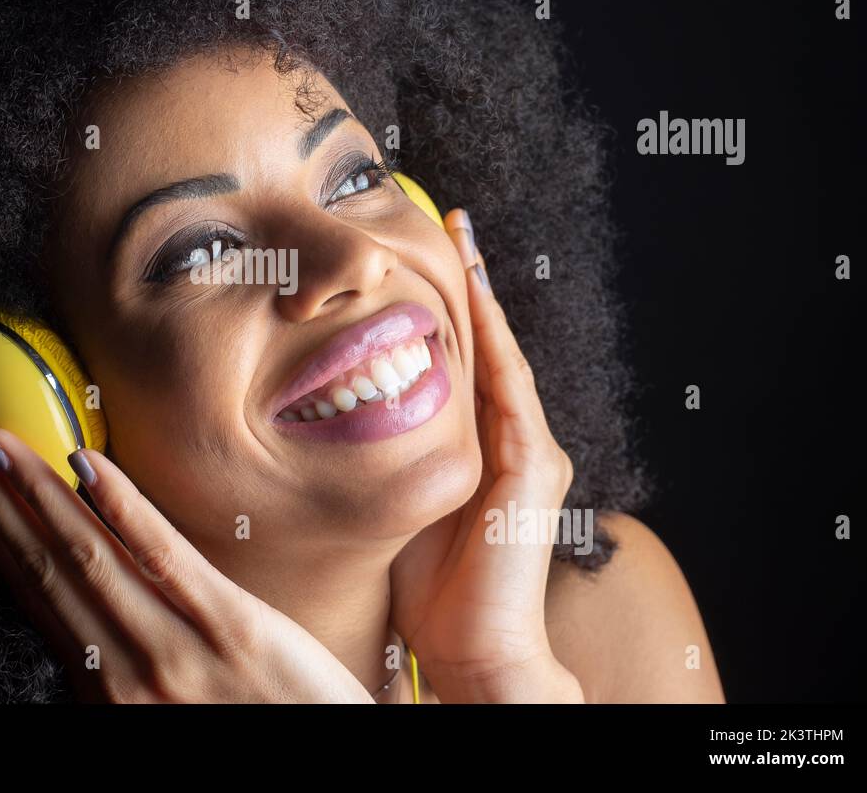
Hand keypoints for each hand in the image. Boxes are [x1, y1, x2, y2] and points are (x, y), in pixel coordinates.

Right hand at [0, 425, 376, 702]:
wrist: (315, 778)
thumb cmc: (240, 734)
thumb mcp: (161, 712)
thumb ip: (118, 666)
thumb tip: (77, 608)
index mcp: (105, 690)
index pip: (34, 591)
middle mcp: (125, 671)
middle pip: (46, 566)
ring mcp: (176, 648)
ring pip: (88, 556)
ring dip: (36, 491)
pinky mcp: (231, 626)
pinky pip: (163, 557)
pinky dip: (120, 507)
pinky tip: (86, 464)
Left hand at [389, 208, 583, 702]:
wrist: (473, 647)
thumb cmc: (430, 586)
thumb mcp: (398, 501)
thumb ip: (386, 456)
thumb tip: (332, 421)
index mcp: (481, 446)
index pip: (462, 359)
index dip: (446, 306)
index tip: (422, 254)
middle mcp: (513, 439)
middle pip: (487, 342)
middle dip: (468, 280)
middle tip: (446, 219)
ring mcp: (529, 450)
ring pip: (503, 353)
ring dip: (482, 295)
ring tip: (463, 239)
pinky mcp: (534, 467)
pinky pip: (512, 391)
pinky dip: (494, 344)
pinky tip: (477, 301)